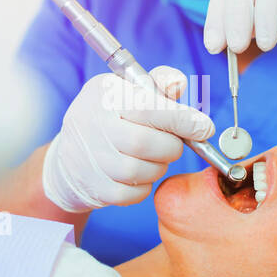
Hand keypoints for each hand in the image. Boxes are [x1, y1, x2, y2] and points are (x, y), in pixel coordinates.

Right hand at [42, 66, 214, 211]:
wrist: (71, 155)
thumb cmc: (113, 117)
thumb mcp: (130, 89)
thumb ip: (159, 82)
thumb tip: (179, 84)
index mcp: (103, 93)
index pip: (147, 107)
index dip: (182, 119)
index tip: (205, 128)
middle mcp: (91, 123)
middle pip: (144, 142)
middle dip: (171, 146)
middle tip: (174, 144)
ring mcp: (90, 158)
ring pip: (140, 171)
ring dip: (159, 166)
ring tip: (154, 157)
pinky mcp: (94, 187)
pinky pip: (133, 194)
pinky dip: (145, 186)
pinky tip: (140, 173)